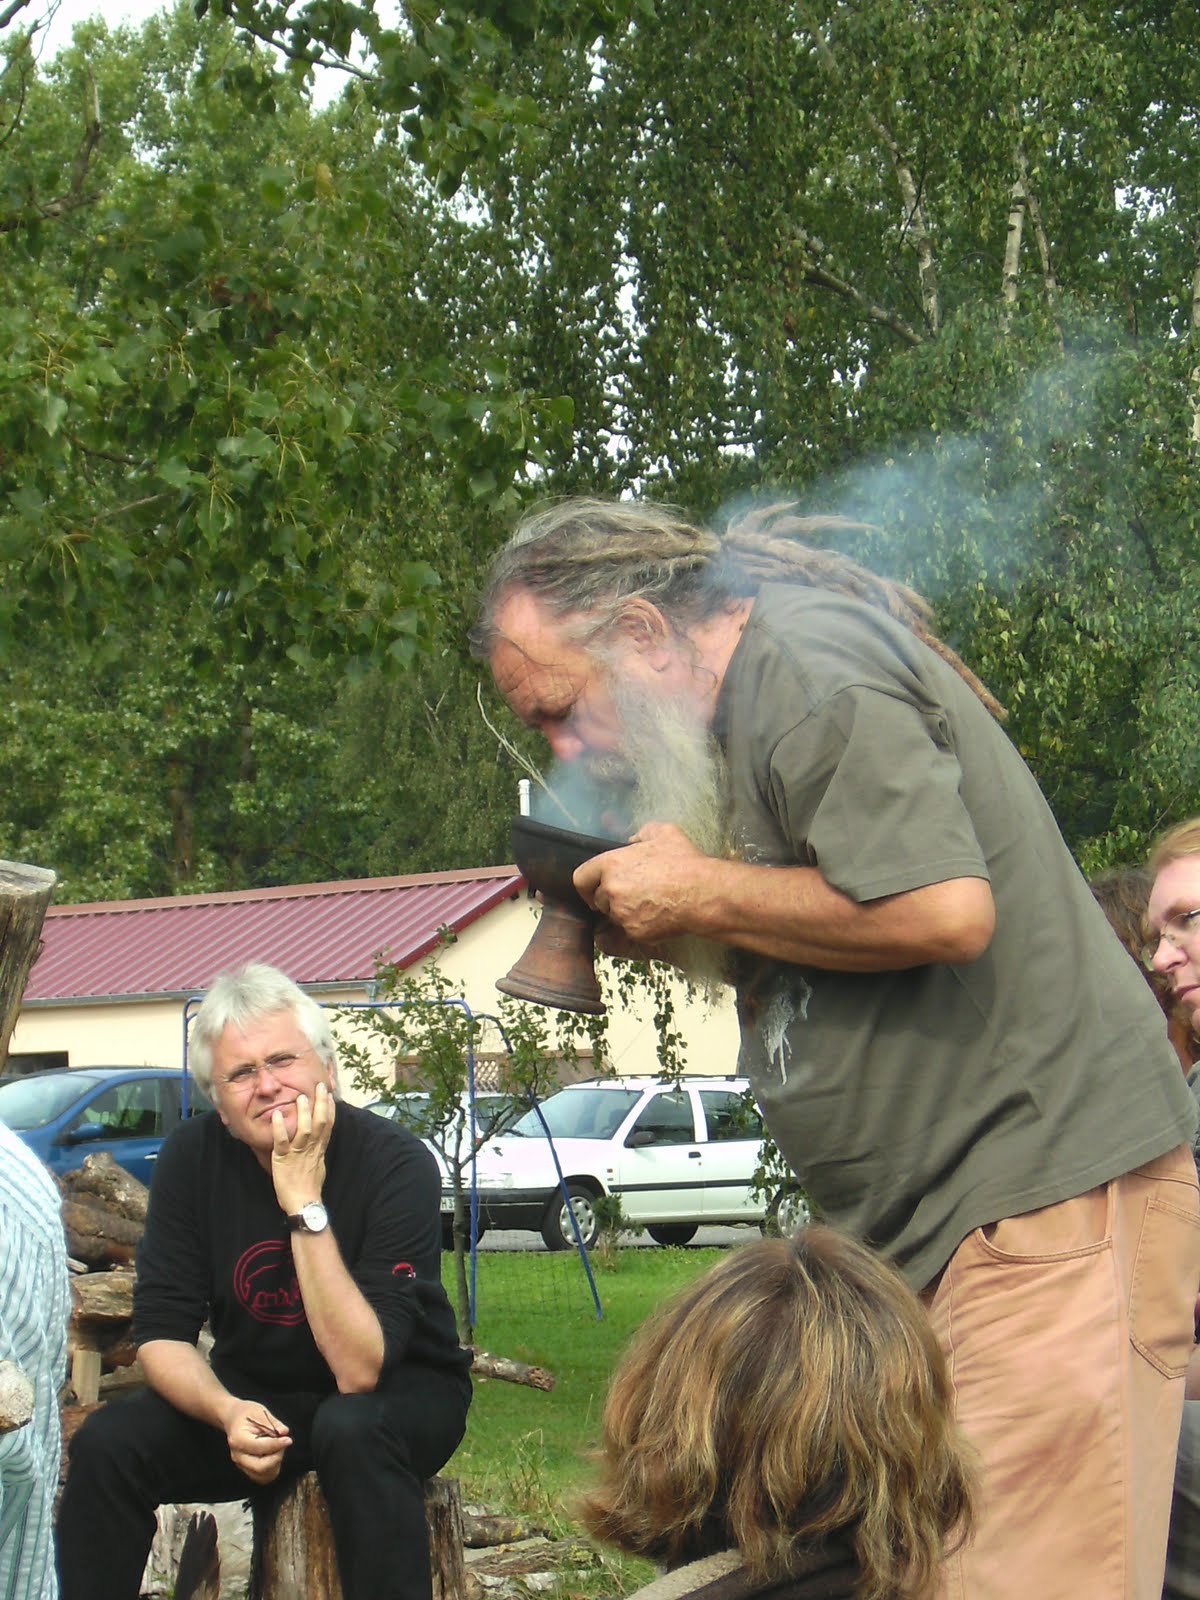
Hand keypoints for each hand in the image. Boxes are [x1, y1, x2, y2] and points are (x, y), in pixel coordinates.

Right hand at [225, 1400, 292, 1484]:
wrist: (234, 1419)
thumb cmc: (246, 1414)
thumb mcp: (259, 1412)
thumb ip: (273, 1423)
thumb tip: (284, 1432)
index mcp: (238, 1440)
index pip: (259, 1448)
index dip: (276, 1444)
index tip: (288, 1439)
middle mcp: (238, 1456)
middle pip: (261, 1467)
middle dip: (276, 1456)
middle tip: (282, 1443)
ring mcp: (241, 1464)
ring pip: (263, 1475)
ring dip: (275, 1463)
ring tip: (277, 1447)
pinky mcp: (247, 1469)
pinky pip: (262, 1477)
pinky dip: (272, 1469)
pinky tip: (273, 1455)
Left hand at [271, 1080, 334, 1215]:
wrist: (303, 1203)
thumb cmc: (310, 1186)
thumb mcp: (319, 1165)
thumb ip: (318, 1151)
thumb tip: (319, 1142)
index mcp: (319, 1149)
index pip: (328, 1125)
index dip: (329, 1109)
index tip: (329, 1095)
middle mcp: (311, 1149)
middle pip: (320, 1123)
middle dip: (320, 1103)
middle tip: (319, 1086)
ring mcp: (297, 1153)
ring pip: (304, 1129)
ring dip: (303, 1112)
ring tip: (301, 1097)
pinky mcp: (283, 1159)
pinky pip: (281, 1141)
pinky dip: (279, 1127)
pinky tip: (275, 1115)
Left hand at [574, 822, 716, 945]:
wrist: (702, 893)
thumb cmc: (684, 862)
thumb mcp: (664, 833)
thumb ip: (641, 834)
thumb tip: (632, 840)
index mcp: (611, 863)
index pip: (580, 878)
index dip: (586, 885)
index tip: (593, 890)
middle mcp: (611, 889)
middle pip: (598, 899)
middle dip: (611, 899)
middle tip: (634, 895)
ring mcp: (621, 913)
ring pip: (614, 917)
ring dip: (625, 913)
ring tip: (649, 904)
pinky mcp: (634, 931)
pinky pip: (629, 931)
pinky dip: (640, 926)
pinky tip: (658, 916)